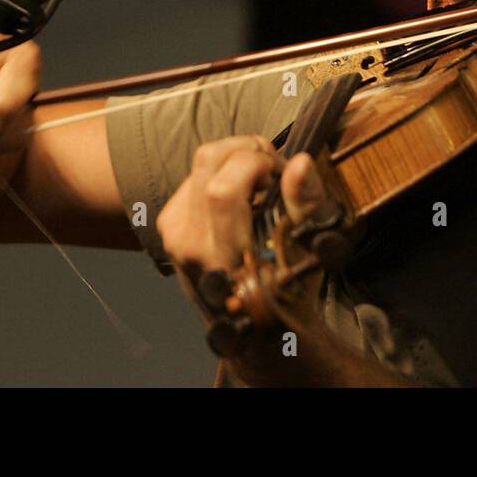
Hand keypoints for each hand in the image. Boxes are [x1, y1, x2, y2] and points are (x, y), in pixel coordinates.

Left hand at [157, 134, 328, 276]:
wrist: (254, 326)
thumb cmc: (287, 289)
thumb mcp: (307, 251)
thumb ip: (304, 204)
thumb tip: (300, 162)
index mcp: (222, 256)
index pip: (223, 189)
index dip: (257, 164)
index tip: (282, 173)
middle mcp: (189, 243)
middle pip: (208, 160)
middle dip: (249, 149)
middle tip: (275, 169)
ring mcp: (174, 232)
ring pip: (201, 162)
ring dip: (237, 157)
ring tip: (262, 180)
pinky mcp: (169, 223)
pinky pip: (194, 175)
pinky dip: (223, 171)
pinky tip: (244, 192)